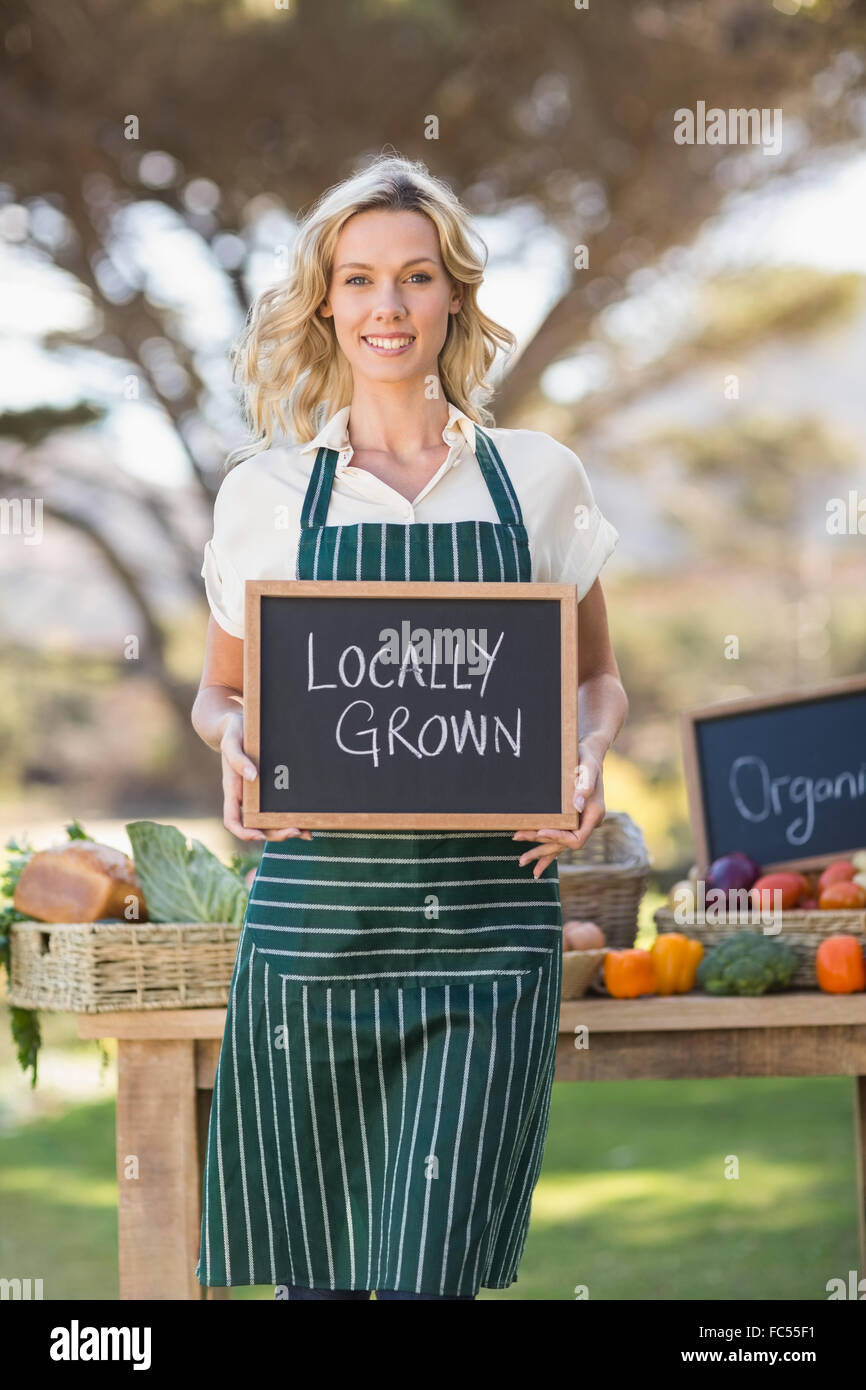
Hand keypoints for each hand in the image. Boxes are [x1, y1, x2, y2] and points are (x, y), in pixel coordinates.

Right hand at [220, 711, 312, 842]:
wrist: (239, 722)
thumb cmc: (233, 732)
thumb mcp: (231, 742)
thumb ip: (237, 759)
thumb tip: (253, 777)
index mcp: (233, 790)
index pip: (232, 821)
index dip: (245, 832)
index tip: (260, 835)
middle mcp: (245, 797)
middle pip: (257, 827)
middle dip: (275, 833)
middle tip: (296, 831)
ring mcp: (257, 794)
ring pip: (270, 821)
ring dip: (286, 829)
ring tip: (307, 832)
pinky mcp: (269, 787)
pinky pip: (279, 806)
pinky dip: (292, 815)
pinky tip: (308, 819)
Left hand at [512, 740, 605, 877]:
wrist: (589, 753)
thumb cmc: (586, 759)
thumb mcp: (587, 769)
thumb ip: (585, 787)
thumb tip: (577, 806)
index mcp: (594, 815)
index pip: (576, 838)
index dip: (558, 838)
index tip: (539, 831)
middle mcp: (588, 823)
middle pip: (564, 845)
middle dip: (542, 848)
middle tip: (521, 855)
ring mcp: (580, 823)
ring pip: (560, 845)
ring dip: (541, 853)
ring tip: (522, 862)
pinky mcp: (572, 821)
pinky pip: (559, 840)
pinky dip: (547, 850)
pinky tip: (535, 862)